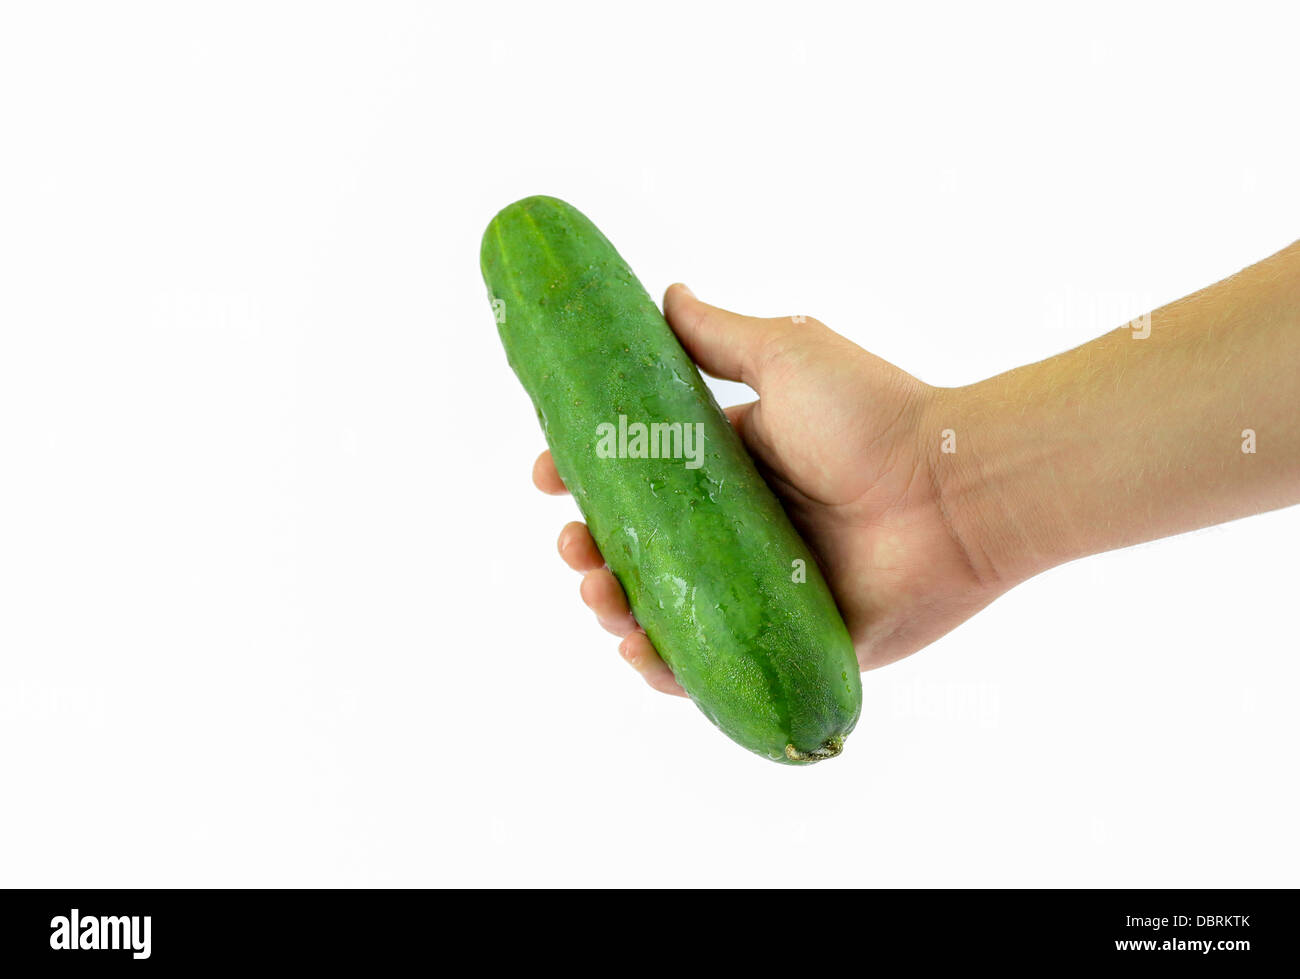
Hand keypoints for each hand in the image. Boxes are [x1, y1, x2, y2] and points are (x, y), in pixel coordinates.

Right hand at [533, 283, 1009, 694]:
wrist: (953, 491)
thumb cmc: (874, 417)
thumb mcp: (787, 357)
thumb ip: (721, 335)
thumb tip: (665, 295)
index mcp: (733, 469)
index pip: (639, 478)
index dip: (584, 479)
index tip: (546, 474)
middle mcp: (740, 531)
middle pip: (640, 549)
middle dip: (589, 548)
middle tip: (572, 543)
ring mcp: (760, 591)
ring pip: (664, 609)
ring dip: (613, 606)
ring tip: (598, 592)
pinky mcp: (789, 641)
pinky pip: (714, 666)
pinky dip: (666, 668)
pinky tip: (636, 651)